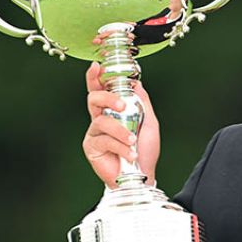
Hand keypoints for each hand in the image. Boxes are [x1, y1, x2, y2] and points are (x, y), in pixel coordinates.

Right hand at [82, 62, 160, 188]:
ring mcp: (95, 133)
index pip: (100, 90)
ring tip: (133, 141)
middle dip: (107, 97)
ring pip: (101, 121)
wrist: (142, 175)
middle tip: (122, 105)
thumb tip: (137, 84)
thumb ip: (142, 103)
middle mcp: (100, 119)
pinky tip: (129, 153)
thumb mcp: (149, 122)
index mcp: (112, 111)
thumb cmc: (144, 151)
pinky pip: (103, 140)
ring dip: (120, 130)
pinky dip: (119, 145)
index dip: (95, 77)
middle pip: (94, 99)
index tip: (96, 66)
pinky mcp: (92, 147)